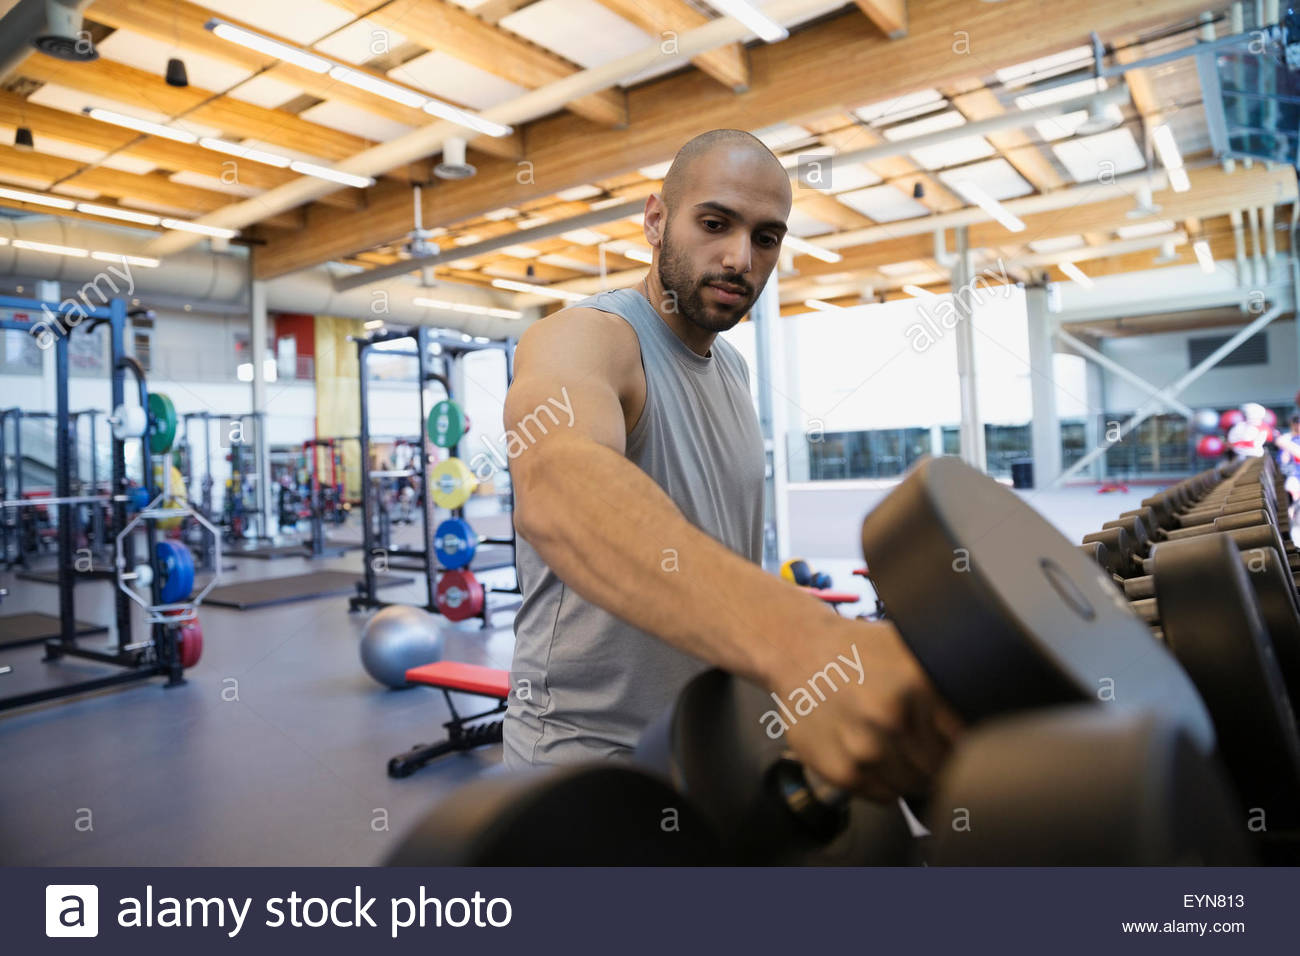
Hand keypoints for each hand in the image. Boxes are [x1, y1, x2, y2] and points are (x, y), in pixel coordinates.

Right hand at [776, 617, 961, 802]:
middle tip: (920, 743)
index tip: (955, 743)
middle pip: (939, 769)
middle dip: (936, 761)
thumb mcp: (909, 649)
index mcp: (917, 685)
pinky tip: (869, 753)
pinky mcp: (841, 770)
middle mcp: (890, 718)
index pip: (965, 742)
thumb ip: (947, 682)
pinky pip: (882, 796)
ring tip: (891, 746)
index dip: (964, 746)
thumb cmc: (855, 650)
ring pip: (912, 786)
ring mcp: (864, 748)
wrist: (796, 651)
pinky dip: (882, 782)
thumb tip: (984, 714)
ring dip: (909, 774)